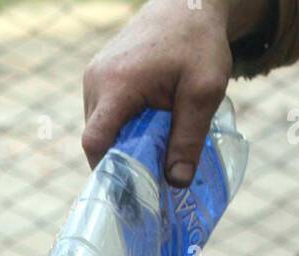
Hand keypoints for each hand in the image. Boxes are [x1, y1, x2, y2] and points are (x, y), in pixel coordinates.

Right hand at [82, 0, 235, 185]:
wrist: (188, 4)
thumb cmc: (198, 44)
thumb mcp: (204, 92)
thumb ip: (189, 139)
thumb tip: (176, 184)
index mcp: (116, 85)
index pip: (95, 142)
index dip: (109, 173)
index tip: (131, 193)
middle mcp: (96, 82)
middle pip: (97, 140)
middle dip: (122, 162)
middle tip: (152, 180)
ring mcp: (94, 78)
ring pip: (100, 129)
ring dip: (124, 145)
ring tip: (154, 152)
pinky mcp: (100, 77)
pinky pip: (105, 115)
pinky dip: (123, 129)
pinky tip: (149, 131)